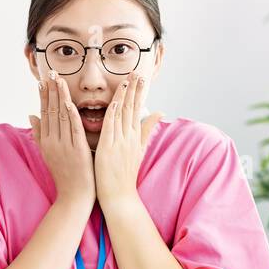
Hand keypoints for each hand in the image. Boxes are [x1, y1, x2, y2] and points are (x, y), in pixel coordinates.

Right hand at [29, 70, 95, 209]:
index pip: (43, 113)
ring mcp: (64, 146)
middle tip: (50, 72)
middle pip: (50, 111)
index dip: (43, 95)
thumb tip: (29, 115)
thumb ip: (39, 134)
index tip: (43, 80)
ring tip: (59, 79)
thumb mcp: (47, 154)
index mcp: (45, 141)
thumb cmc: (64, 176)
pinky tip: (70, 102)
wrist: (74, 197)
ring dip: (60, 96)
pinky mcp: (77, 150)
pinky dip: (71, 115)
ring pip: (61, 116)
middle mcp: (52, 142)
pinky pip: (74, 129)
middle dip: (50, 90)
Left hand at [94, 74, 163, 209]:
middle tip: (137, 71)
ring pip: (122, 114)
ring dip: (124, 95)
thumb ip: (147, 130)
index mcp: (135, 137)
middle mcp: (129, 137)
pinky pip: (111, 128)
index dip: (139, 91)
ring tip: (127, 78)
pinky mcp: (108, 149)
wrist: (120, 197)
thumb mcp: (139, 150)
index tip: (140, 76)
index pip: (137, 109)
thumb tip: (160, 113)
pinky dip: (113, 114)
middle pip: (132, 107)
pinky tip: (114, 101)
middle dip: (134, 88)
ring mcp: (120, 142)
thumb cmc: (125, 176)